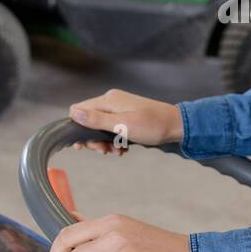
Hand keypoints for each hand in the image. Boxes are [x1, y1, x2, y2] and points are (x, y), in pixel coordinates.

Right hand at [68, 89, 182, 156]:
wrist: (177, 126)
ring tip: (117, 151)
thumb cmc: (153, 125)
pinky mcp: (126, 116)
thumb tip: (74, 113)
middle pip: (88, 121)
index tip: (84, 145)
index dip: (77, 128)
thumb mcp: (123, 125)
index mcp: (108, 100)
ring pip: (100, 127)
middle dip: (93, 139)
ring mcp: (119, 109)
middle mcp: (111, 102)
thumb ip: (97, 120)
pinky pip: (112, 129)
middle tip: (105, 151)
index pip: (78, 110)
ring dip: (105, 142)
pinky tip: (123, 148)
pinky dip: (114, 140)